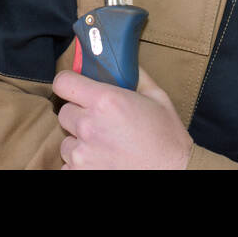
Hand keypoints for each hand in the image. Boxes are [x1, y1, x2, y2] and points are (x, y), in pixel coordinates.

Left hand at [53, 67, 192, 168]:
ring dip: (80, 142)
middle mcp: (89, 126)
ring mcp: (83, 154)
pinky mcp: (81, 174)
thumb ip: (134, 75)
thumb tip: (122, 61)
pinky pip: (69, 165)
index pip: (63, 82)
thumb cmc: (168, 138)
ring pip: (66, 141)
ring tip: (104, 145)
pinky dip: (82, 164)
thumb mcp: (156, 97)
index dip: (68, 83)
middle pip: (64, 113)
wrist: (174, 172)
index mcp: (105, 101)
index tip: (74, 87)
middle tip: (100, 121)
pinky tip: (102, 161)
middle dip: (78, 115)